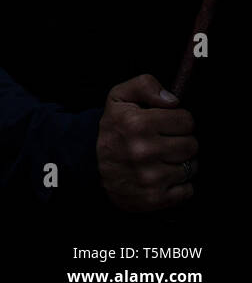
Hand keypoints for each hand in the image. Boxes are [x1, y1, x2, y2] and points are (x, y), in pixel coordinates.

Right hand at [97, 75, 196, 211]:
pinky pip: (188, 190)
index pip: (187, 120)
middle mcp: (143, 151)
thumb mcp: (119, 97)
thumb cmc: (113, 129)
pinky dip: (179, 185)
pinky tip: (161, 177)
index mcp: (136, 124)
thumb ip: (145, 85)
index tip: (164, 125)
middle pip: (192, 144)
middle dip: (180, 141)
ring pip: (192, 167)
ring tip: (160, 159)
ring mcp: (149, 177)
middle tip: (163, 142)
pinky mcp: (154, 198)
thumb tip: (173, 100)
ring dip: (180, 163)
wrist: (89, 165)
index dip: (177, 120)